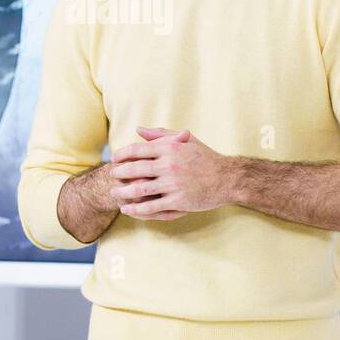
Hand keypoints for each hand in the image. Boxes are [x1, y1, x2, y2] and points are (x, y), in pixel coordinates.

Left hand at [108, 126, 229, 219]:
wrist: (227, 178)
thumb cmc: (205, 157)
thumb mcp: (185, 140)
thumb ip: (160, 135)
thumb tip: (139, 130)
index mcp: (170, 148)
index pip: (137, 150)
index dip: (122, 155)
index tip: (114, 159)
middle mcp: (170, 165)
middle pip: (134, 169)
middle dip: (119, 173)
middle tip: (111, 175)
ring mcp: (173, 184)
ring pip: (139, 189)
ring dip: (123, 192)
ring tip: (115, 193)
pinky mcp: (178, 201)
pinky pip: (151, 206)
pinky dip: (137, 209)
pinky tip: (128, 209)